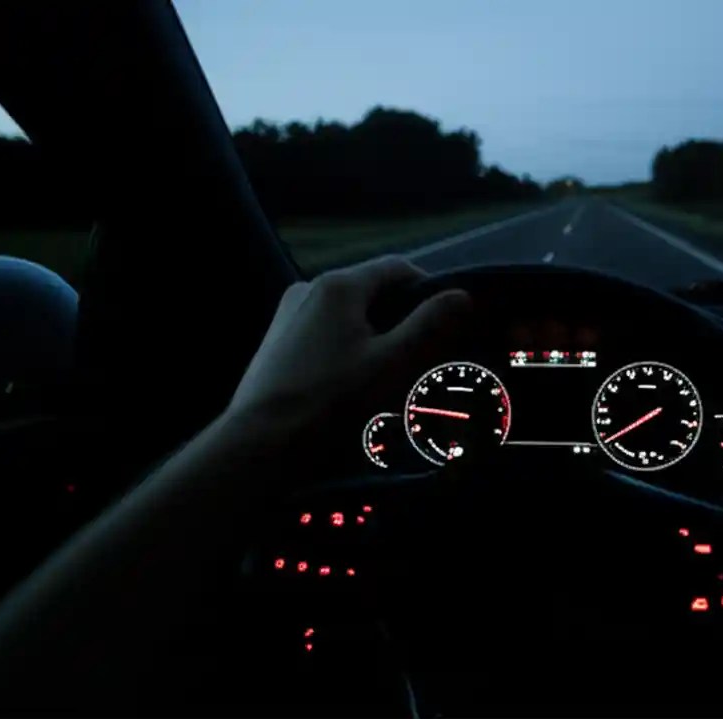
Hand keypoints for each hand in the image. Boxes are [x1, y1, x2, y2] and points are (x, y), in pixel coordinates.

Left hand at [225, 255, 469, 451]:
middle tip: (425, 357)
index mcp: (339, 285)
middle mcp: (309, 288)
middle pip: (372, 292)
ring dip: (376, 338)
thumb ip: (430, 325)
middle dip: (403, 320)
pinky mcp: (276, 343)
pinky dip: (349, 350)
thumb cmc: (331, 401)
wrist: (259, 445)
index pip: (398, 268)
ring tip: (391, 378)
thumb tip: (463, 295)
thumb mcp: (391, 364)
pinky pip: (325, 334)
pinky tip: (353, 386)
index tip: (450, 322)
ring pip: (349, 316)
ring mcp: (288, 315)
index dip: (430, 290)